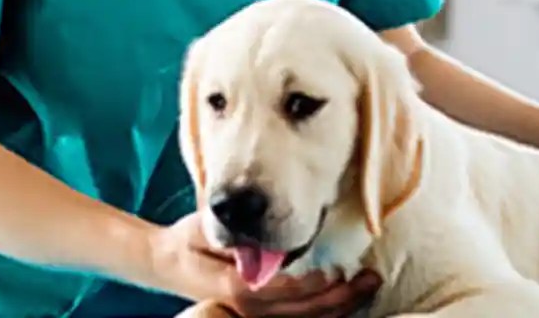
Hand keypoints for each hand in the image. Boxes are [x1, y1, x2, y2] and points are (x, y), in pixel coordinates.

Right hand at [147, 212, 380, 316]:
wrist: (170, 263)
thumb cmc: (191, 241)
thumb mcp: (205, 229)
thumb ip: (232, 236)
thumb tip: (262, 240)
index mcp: (238, 288)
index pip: (284, 291)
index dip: (313, 284)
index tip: (336, 272)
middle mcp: (249, 309)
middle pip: (303, 311)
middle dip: (340, 297)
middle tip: (368, 278)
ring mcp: (255, 317)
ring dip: (340, 306)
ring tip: (367, 286)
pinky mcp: (261, 315)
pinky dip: (327, 311)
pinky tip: (347, 298)